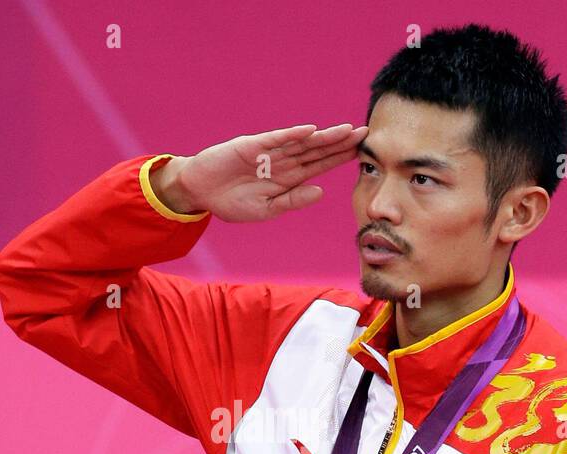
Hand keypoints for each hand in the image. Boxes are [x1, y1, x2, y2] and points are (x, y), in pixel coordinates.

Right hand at [154, 123, 368, 221]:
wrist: (200, 192)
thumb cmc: (231, 202)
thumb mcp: (265, 210)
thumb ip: (292, 200)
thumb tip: (321, 191)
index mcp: (288, 179)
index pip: (320, 166)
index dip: (340, 158)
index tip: (364, 154)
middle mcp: (282, 162)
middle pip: (316, 150)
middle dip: (340, 143)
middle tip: (366, 133)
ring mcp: (268, 153)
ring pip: (301, 143)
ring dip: (323, 136)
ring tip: (346, 130)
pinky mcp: (251, 146)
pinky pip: (275, 140)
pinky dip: (291, 135)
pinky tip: (310, 131)